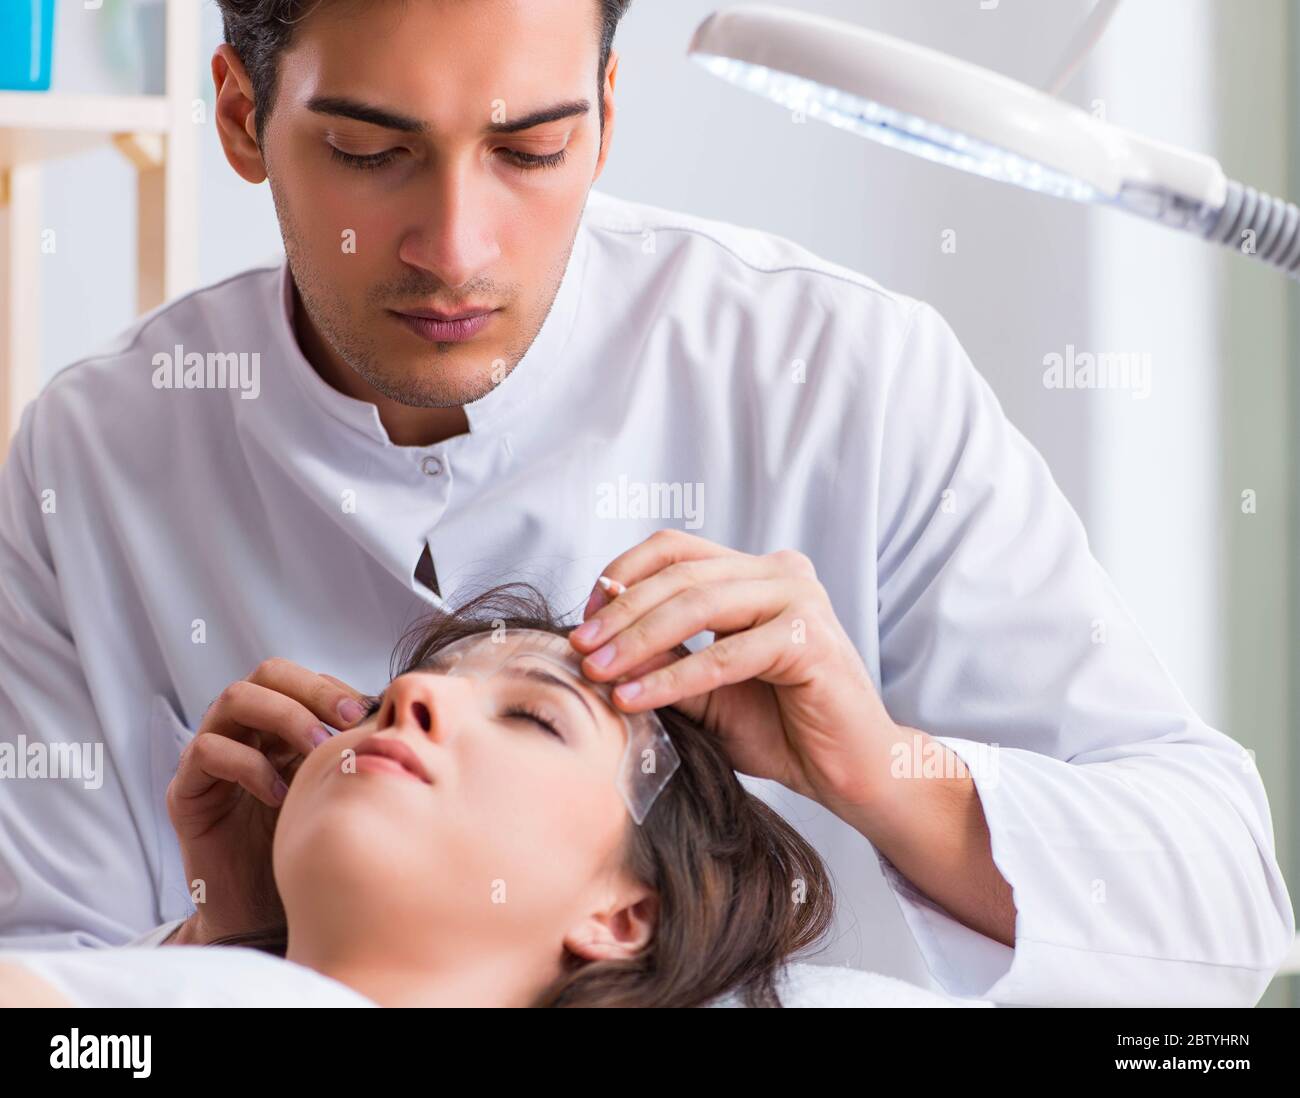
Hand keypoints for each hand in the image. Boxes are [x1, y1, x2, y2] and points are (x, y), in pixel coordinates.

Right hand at [165, 659, 368, 943]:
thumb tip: (392, 718)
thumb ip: (350, 754)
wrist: (261, 912)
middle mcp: (245, 732)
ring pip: (234, 698)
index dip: (336, 688)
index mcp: (281, 727)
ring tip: (317, 750)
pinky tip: (280, 795)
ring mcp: (212, 756)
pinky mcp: (187, 790)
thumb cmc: (302, 850)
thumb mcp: (334, 792)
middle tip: (347, 719)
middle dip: (313, 690)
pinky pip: (207, 750)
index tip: (370, 714)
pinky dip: (250, 765)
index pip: (303, 679)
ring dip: (284, 716)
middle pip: (268, 673)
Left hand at [568, 530, 900, 812]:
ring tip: (597, 672)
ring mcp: (801, 599)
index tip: (585, 618)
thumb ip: (661, 657)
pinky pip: (724, 655)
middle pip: (682, 574)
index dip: (622, 574)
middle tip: (579, 647)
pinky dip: (672, 677)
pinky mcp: (809, 638)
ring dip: (638, 641)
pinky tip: (634, 699)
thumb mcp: (703, 689)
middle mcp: (783, 572)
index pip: (676, 549)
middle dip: (621, 612)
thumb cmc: (781, 731)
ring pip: (698, 605)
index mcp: (758, 572)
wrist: (850, 774)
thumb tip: (594, 639)